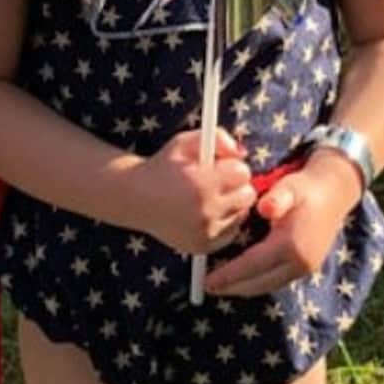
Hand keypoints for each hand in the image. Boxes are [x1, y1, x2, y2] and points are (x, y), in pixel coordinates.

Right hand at [130, 129, 257, 258]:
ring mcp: (204, 232)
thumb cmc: (164, 165)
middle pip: (247, 195)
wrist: (136, 198)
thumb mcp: (185, 142)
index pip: (243, 173)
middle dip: (235, 185)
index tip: (218, 166)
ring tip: (208, 197)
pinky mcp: (203, 246)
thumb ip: (218, 137)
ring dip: (231, 204)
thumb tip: (242, 153)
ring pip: (242, 214)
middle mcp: (204, 211)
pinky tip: (206, 213)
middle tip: (216, 182)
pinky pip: (232, 232)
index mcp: (200, 183)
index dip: (230, 166)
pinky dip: (224, 222)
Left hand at [204, 149, 364, 299]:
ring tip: (221, 286)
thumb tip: (266, 208)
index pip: (252, 266)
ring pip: (268, 286)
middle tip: (208, 286)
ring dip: (244, 289)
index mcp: (292, 245)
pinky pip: (276, 282)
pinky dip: (257, 283)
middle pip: (259, 283)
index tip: (207, 281)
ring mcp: (306, 269)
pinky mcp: (307, 268)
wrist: (334, 193)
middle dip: (232, 288)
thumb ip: (277, 197)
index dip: (229, 275)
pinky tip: (243, 279)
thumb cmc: (305, 188)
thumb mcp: (289, 186)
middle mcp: (300, 263)